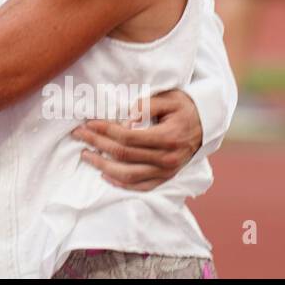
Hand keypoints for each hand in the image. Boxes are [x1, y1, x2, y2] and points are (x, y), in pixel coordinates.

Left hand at [70, 90, 202, 190]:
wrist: (206, 124)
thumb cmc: (183, 107)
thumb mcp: (169, 97)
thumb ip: (147, 105)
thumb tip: (127, 117)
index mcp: (168, 137)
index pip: (128, 137)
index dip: (105, 130)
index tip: (89, 123)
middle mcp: (167, 158)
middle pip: (123, 155)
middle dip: (97, 144)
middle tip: (79, 134)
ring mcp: (167, 171)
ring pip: (128, 175)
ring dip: (103, 165)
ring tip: (86, 155)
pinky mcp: (166, 178)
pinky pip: (141, 186)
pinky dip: (121, 183)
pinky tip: (105, 175)